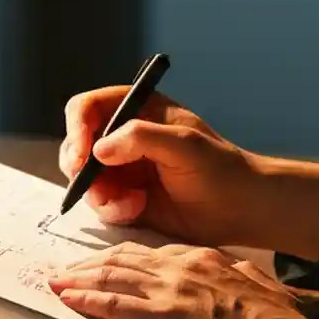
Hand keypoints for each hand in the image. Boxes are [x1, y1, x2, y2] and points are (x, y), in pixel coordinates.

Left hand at [49, 242, 305, 318]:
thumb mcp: (258, 285)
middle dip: (91, 263)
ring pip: (112, 276)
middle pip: (123, 258)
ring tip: (57, 280)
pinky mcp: (162, 317)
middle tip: (67, 269)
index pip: (151, 252)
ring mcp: (170, 290)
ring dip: (79, 278)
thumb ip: (238, 274)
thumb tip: (233, 270)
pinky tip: (67, 298)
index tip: (103, 262)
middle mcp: (182, 267)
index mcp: (204, 259)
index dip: (122, 257)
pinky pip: (113, 304)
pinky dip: (86, 300)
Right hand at [59, 86, 318, 259]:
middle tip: (86, 182)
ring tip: (129, 203)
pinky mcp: (124, 199)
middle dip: (79, 166)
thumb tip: (98, 149)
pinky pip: (100, 204)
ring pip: (84, 179)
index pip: (88, 108)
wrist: (241, 211)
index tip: (81, 153)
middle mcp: (123, 137)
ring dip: (99, 193)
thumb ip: (141, 137)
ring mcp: (122, 169)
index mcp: (137, 110)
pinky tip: (138, 210)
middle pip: (77, 143)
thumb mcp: (184, 144)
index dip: (76, 127)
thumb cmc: (220, 169)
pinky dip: (114, 210)